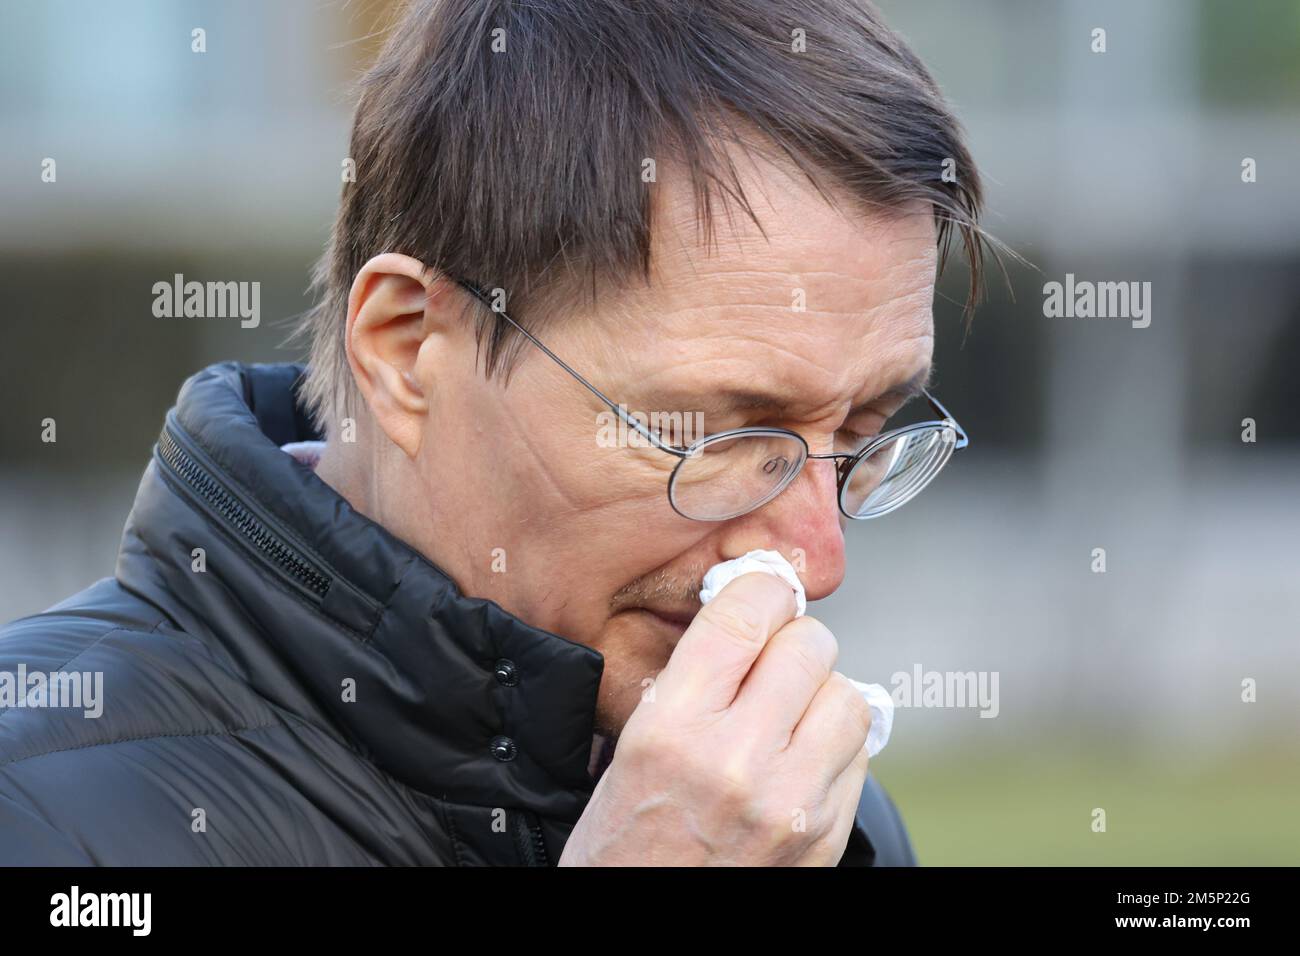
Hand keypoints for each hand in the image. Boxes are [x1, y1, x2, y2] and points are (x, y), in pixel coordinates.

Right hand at [559, 571, 871, 865]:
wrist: (643, 932)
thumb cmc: (624, 846)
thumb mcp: (629, 748)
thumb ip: (688, 681)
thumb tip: (748, 615)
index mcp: (672, 730)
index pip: (742, 617)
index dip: (759, 589)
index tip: (759, 593)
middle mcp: (736, 762)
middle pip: (808, 646)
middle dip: (792, 641)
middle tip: (771, 657)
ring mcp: (790, 803)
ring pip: (847, 696)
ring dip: (821, 693)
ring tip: (789, 712)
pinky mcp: (824, 837)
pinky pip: (859, 756)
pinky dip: (835, 746)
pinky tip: (799, 759)